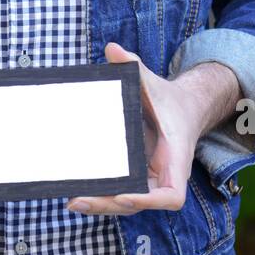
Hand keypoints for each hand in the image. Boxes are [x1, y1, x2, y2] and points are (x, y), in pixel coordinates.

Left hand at [66, 42, 201, 216]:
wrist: (181, 109)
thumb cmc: (168, 100)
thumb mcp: (153, 83)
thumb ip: (134, 67)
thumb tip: (112, 49)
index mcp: (175, 159)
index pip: (172, 195)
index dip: (150, 200)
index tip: (124, 194)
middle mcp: (164, 175)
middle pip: (141, 203)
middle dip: (111, 204)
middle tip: (78, 200)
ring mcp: (151, 179)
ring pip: (129, 202)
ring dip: (103, 205)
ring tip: (73, 200)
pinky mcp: (139, 177)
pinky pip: (122, 191)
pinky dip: (104, 195)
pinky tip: (79, 192)